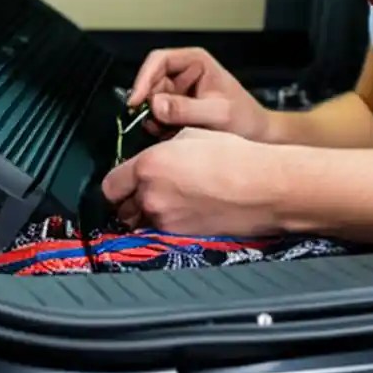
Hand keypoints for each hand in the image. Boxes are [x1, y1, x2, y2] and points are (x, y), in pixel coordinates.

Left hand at [101, 128, 287, 235]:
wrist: (261, 186)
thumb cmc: (234, 158)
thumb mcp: (190, 136)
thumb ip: (162, 150)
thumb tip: (156, 158)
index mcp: (148, 166)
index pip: (110, 185)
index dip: (119, 183)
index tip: (127, 180)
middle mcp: (151, 196)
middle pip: (121, 208)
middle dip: (130, 200)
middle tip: (148, 190)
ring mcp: (165, 220)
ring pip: (141, 222)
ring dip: (148, 213)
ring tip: (171, 201)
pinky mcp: (182, 236)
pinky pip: (161, 232)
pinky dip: (167, 224)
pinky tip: (186, 211)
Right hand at [128, 47, 274, 141]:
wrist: (257, 136)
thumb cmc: (246, 118)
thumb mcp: (218, 113)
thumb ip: (187, 109)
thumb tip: (157, 105)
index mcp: (195, 62)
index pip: (159, 60)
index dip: (144, 78)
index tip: (137, 100)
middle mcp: (184, 74)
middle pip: (151, 83)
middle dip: (151, 105)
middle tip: (157, 124)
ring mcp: (179, 92)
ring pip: (152, 102)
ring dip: (157, 119)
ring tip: (174, 131)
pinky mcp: (177, 110)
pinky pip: (158, 117)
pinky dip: (161, 128)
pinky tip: (176, 135)